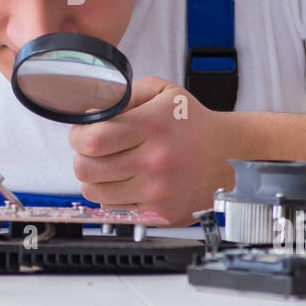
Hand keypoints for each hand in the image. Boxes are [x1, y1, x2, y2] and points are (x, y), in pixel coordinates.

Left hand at [67, 76, 238, 224]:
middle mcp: (155, 161)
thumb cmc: (192, 123)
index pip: (92, 139)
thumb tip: (90, 111)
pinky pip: (114, 209)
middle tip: (94, 152)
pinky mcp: (160, 213)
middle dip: (82, 158)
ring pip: (95, 192)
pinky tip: (127, 182)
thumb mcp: (162, 92)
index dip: (77, 136)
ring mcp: (158, 191)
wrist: (227, 155)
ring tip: (111, 167)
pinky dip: (113, 196)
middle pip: (87, 169)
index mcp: (153, 127)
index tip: (82, 133)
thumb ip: (124, 95)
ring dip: (95, 179)